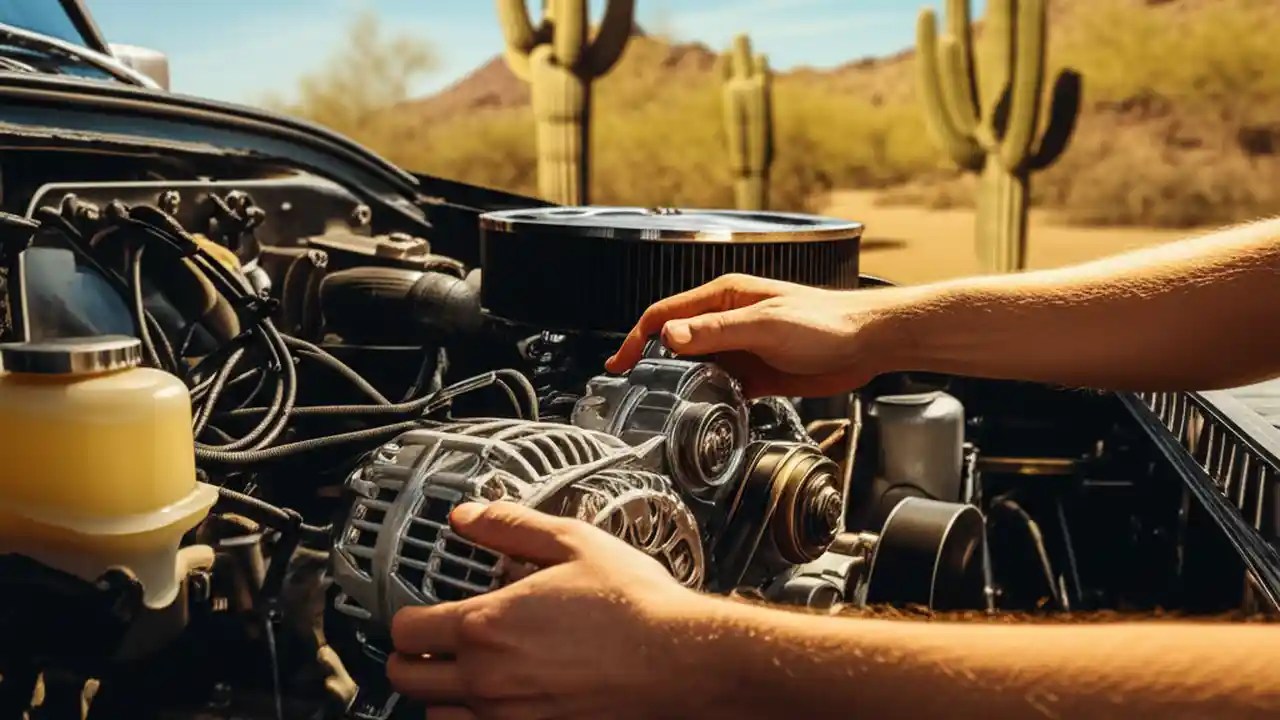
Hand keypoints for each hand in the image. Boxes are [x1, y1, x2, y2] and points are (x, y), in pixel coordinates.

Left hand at [386, 502, 713, 719]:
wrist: (680, 660)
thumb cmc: (634, 605)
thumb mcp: (572, 542)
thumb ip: (510, 525)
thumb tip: (467, 516)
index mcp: (486, 625)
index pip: (404, 631)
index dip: (406, 618)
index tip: (422, 612)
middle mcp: (487, 679)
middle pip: (405, 680)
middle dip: (411, 659)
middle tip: (434, 644)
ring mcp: (508, 717)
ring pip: (437, 716)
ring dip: (442, 693)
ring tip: (470, 672)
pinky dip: (476, 719)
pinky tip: (501, 698)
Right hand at [605, 274, 912, 397]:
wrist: (867, 343)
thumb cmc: (827, 322)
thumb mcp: (765, 324)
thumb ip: (716, 331)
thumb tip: (670, 337)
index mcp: (725, 296)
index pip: (665, 315)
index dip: (638, 339)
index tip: (620, 364)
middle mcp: (728, 320)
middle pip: (676, 342)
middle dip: (652, 363)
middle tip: (634, 392)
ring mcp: (742, 347)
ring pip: (696, 366)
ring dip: (680, 383)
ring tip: (663, 406)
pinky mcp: (757, 372)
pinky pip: (721, 385)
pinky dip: (708, 397)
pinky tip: (704, 412)